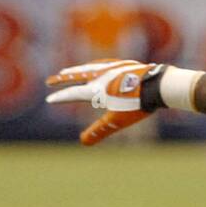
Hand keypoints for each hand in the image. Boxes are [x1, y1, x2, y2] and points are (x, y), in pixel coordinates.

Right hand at [45, 59, 160, 144]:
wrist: (155, 86)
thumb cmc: (136, 105)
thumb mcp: (117, 122)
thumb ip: (99, 131)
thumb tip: (83, 142)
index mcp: (95, 91)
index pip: (73, 94)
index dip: (60, 97)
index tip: (49, 99)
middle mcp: (98, 76)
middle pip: (75, 76)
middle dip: (62, 80)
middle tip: (50, 80)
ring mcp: (110, 68)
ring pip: (87, 68)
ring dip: (75, 70)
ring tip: (68, 71)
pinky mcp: (121, 64)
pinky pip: (101, 64)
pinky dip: (92, 66)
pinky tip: (95, 66)